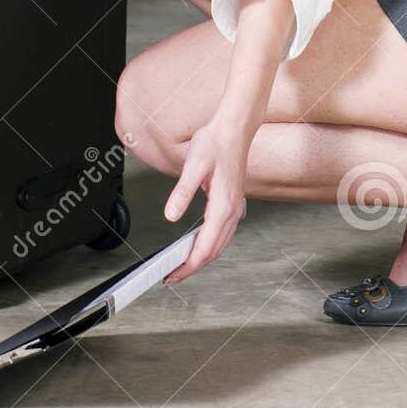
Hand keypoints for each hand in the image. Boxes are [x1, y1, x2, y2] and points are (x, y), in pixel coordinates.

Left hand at [161, 120, 249, 284]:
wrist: (234, 130)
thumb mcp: (193, 165)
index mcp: (223, 206)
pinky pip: (223, 235)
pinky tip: (198, 246)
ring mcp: (235, 209)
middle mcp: (232, 211)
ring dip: (201, 259)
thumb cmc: (215, 143)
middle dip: (192, 268)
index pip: (205, 247)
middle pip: (214, 252)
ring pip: (220, 245)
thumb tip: (171, 216)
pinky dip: (210, 246)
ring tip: (181, 266)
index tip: (173, 275)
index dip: (188, 266)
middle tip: (171, 277)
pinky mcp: (233, 205)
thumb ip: (182, 193)